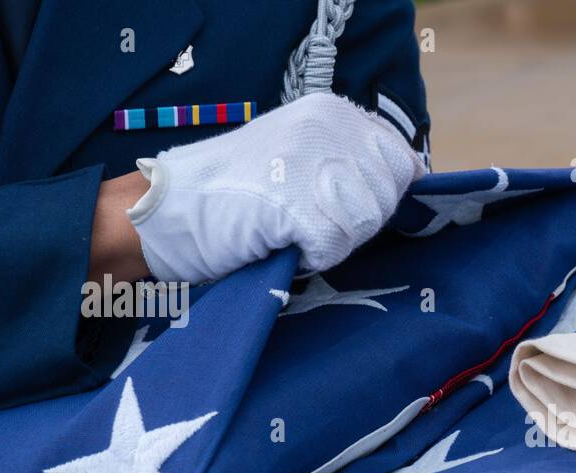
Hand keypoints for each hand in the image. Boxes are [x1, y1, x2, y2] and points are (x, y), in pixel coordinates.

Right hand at [127, 93, 424, 282]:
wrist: (168, 209)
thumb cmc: (236, 193)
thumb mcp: (301, 156)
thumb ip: (351, 162)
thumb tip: (407, 184)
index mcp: (333, 112)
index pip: (403, 163)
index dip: (383, 197)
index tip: (346, 208)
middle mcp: (329, 126)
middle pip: (387, 198)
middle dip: (358, 223)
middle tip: (308, 219)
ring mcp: (312, 161)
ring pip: (366, 224)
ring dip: (333, 240)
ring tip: (290, 226)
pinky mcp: (296, 202)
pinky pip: (335, 247)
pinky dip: (311, 257)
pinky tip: (280, 240)